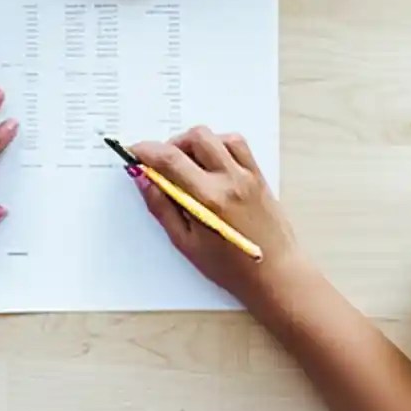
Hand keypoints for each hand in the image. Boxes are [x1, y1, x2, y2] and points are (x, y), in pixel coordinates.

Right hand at [131, 127, 304, 309]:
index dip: (146, 151)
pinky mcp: (258, 176)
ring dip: (194, 143)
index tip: (134, 153)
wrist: (276, 274)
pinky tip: (210, 163)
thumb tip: (143, 180)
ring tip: (186, 164)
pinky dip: (218, 145)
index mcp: (208, 199)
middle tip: (160, 164)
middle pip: (194, 137)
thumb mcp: (186, 243)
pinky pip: (237, 144)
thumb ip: (162, 207)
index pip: (170, 159)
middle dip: (170, 144)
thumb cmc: (231, 267)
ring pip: (216, 136)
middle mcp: (230, 180)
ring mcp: (247, 175)